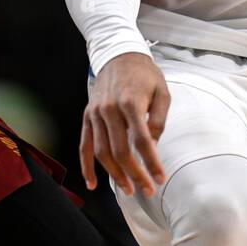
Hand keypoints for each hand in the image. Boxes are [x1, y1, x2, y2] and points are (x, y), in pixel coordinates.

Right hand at [81, 51, 169, 197]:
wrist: (118, 55)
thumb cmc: (145, 75)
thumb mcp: (162, 91)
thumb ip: (157, 119)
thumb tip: (152, 146)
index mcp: (131, 102)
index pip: (142, 140)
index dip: (151, 162)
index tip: (160, 178)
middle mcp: (109, 110)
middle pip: (120, 151)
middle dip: (134, 174)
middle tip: (147, 190)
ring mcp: (95, 114)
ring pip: (101, 152)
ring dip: (114, 174)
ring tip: (128, 190)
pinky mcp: (87, 116)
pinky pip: (84, 145)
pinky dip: (87, 166)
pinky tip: (93, 183)